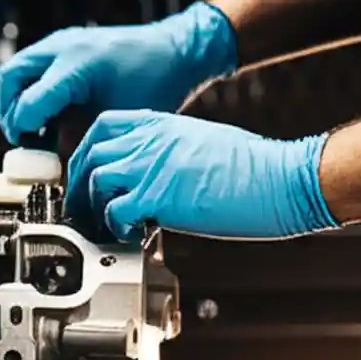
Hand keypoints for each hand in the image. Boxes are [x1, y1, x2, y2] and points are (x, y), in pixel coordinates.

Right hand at [0, 2, 236, 144]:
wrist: (175, 50)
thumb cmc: (154, 86)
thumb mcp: (115, 122)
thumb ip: (79, 142)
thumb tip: (54, 170)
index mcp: (75, 66)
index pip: (27, 105)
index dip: (24, 134)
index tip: (35, 154)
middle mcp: (62, 48)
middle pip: (7, 80)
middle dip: (8, 114)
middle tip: (23, 139)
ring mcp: (61, 40)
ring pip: (14, 71)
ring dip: (17, 101)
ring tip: (36, 128)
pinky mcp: (64, 41)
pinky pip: (31, 66)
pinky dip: (31, 90)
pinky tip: (52, 113)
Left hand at [65, 110, 338, 241]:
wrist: (281, 178)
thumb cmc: (253, 167)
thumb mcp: (201, 142)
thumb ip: (169, 152)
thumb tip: (153, 175)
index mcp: (161, 124)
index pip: (104, 126)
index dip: (86, 150)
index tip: (83, 171)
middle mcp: (151, 140)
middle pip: (91, 153)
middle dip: (79, 183)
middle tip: (82, 207)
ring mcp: (153, 166)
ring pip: (96, 180)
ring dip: (94, 207)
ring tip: (105, 225)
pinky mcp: (159, 196)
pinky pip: (115, 212)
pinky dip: (115, 227)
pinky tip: (129, 235)